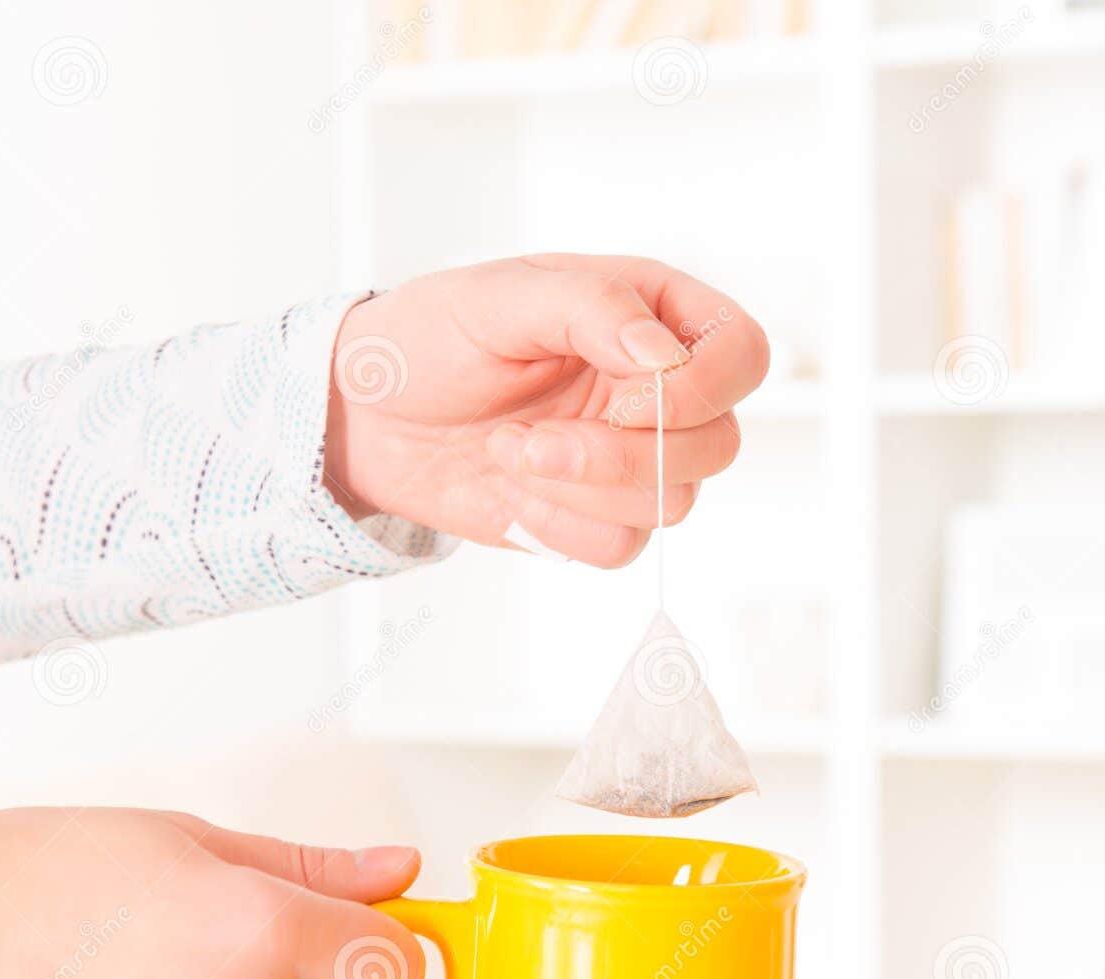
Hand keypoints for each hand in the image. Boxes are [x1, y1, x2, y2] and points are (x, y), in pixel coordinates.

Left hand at [323, 253, 768, 569]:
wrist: (372, 417)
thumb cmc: (433, 338)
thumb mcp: (501, 297)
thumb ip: (591, 308)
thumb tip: (660, 354)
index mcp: (652, 316)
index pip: (741, 356)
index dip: (701, 390)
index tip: (627, 398)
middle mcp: (655, 393)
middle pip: (718, 445)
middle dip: (626, 456)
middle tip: (540, 439)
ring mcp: (629, 461)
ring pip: (671, 506)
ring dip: (581, 489)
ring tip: (511, 452)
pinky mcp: (593, 518)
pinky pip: (619, 548)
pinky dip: (559, 526)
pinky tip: (512, 489)